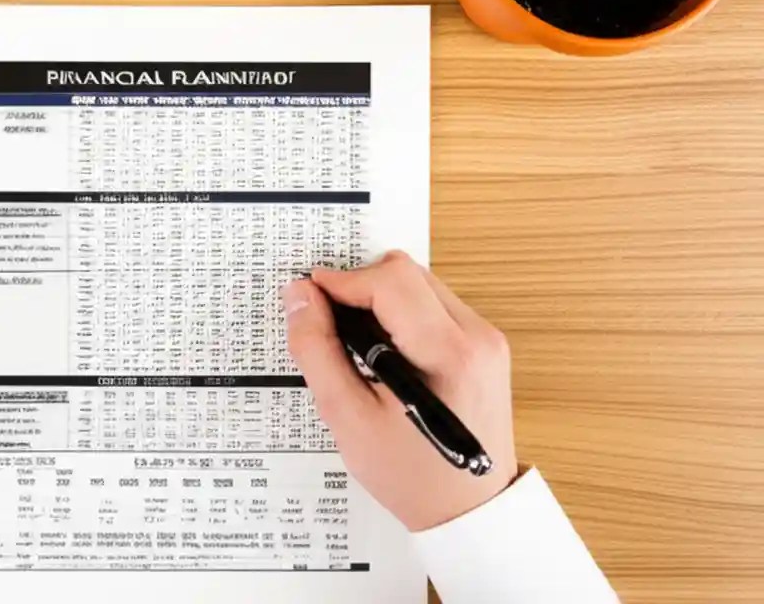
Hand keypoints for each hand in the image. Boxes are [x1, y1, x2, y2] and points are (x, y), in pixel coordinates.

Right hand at [281, 251, 517, 531]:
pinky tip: (383, 354)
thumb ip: (318, 351)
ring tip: (355, 346)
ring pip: (420, 284)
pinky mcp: (484, 347)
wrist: (469, 511)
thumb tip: (299, 298)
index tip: (308, 297)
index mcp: (449, 353)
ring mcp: (486, 340)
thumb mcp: (349, 418)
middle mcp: (477, 337)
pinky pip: (434, 306)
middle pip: (406, 274)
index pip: (388, 282)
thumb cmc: (412, 476)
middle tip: (328, 323)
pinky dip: (401, 315)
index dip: (340, 281)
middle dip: (360, 287)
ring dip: (380, 300)